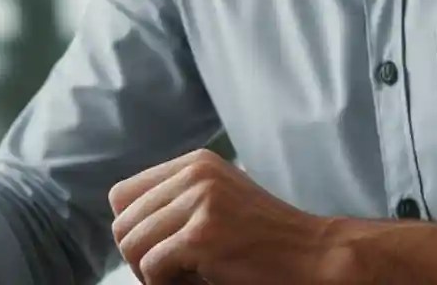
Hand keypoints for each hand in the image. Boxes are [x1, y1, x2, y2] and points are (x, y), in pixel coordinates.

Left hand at [109, 149, 342, 284]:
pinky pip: (151, 266)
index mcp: (195, 163)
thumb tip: (122, 225)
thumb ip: (177, 201)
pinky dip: (163, 284)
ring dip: (147, 273)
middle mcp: (194, 174)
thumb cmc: (265, 240)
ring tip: (178, 280)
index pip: (123, 195)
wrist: (314, 256)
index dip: (133, 229)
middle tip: (166, 275)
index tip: (158, 251)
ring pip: (130, 244)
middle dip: (137, 256)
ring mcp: (199, 202)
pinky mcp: (203, 235)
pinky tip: (194, 283)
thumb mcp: (218, 202)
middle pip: (122, 222)